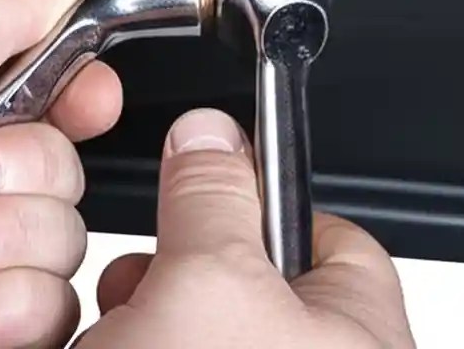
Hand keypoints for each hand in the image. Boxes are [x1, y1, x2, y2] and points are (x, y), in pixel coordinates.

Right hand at [78, 109, 414, 348]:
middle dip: (161, 277)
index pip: (320, 228)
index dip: (252, 193)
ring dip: (124, 326)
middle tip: (136, 292)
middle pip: (228, 281)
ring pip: (173, 329)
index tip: (202, 171)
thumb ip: (209, 199)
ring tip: (111, 341)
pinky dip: (110, 347)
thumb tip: (208, 135)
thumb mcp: (209, 286)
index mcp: (353, 330)